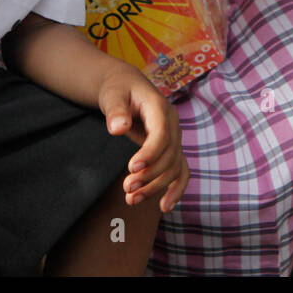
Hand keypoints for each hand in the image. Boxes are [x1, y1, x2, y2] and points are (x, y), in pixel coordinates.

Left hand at [98, 68, 187, 211]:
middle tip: (127, 188)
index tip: (132, 168)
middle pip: (170, 155)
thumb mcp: (112, 94)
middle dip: (150, 175)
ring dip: (156, 186)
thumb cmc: (118, 89)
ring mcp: (174, 137)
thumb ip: (115, 110)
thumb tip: (118, 128)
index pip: (162, 134)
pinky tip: (164, 206)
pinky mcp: (170, 149)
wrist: (126, 86)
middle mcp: (173, 124)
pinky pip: (180, 171)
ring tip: (132, 200)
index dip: (150, 153)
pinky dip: (176, 189)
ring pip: (174, 167)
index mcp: (160, 108)